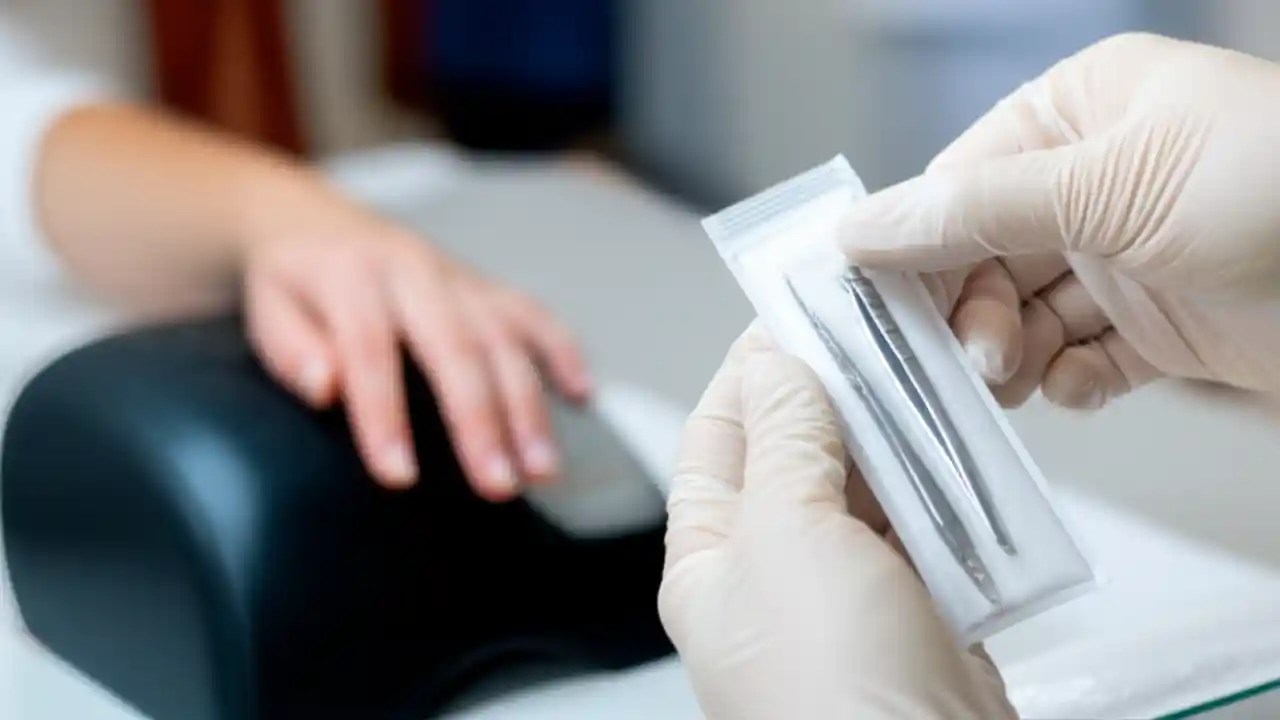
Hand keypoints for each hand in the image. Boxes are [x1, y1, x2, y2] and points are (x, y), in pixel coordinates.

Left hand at [240, 177, 590, 497]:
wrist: (314, 221)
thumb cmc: (292, 284)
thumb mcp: (267, 306)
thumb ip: (290, 347)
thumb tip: (325, 386)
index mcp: (351, 275)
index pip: (370, 348)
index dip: (385, 415)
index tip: (399, 477)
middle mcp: (413, 269)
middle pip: (455, 347)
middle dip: (480, 420)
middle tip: (498, 486)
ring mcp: (456, 276)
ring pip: (503, 338)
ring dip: (528, 406)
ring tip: (541, 469)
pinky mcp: (484, 286)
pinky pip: (533, 314)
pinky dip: (562, 351)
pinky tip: (581, 395)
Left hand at [659, 327, 1013, 719]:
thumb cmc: (830, 685)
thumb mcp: (788, 534)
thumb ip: (784, 438)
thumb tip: (775, 361)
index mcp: (709, 557)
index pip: (719, 434)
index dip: (753, 367)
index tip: (797, 310)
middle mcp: (770, 573)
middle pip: (796, 453)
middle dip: (836, 393)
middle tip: (881, 330)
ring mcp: (844, 595)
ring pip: (866, 487)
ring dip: (896, 436)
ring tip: (926, 375)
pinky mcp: (915, 613)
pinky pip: (925, 530)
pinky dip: (943, 489)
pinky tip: (960, 450)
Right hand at [840, 33, 1279, 409]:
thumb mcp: (1107, 188)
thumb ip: (974, 212)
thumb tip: (862, 225)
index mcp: (1085, 111)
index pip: (963, 178)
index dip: (918, 241)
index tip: (878, 299)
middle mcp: (1102, 178)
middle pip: (988, 252)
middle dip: (970, 309)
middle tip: (970, 356)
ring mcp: (1134, 253)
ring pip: (1028, 311)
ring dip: (1011, 352)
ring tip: (1013, 377)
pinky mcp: (1165, 325)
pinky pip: (1086, 357)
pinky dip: (1070, 380)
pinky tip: (1079, 385)